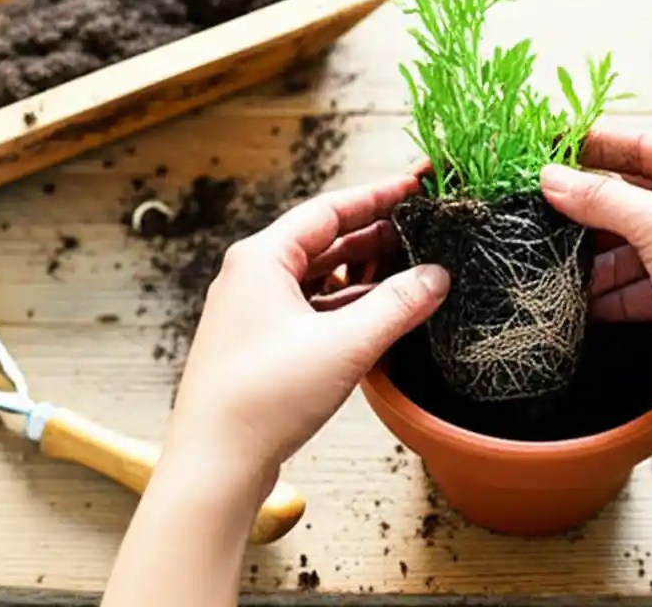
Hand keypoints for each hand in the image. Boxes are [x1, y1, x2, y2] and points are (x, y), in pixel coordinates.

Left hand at [164, 175, 449, 490]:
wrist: (216, 463)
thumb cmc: (262, 400)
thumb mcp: (346, 344)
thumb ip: (398, 304)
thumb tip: (436, 277)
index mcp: (261, 259)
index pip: (328, 209)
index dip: (377, 196)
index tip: (414, 188)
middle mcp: (252, 278)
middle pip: (323, 241)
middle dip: (374, 236)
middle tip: (422, 231)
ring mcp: (254, 312)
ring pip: (318, 277)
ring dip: (363, 275)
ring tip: (409, 271)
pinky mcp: (261, 345)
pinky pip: (312, 309)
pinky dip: (347, 307)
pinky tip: (379, 315)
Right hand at [540, 128, 651, 396]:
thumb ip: (603, 200)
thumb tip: (554, 179)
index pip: (649, 146)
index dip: (600, 145)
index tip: (556, 147)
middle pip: (640, 198)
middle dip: (596, 209)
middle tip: (548, 208)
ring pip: (640, 245)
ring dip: (603, 257)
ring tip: (562, 262)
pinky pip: (646, 284)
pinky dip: (618, 291)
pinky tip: (589, 300)